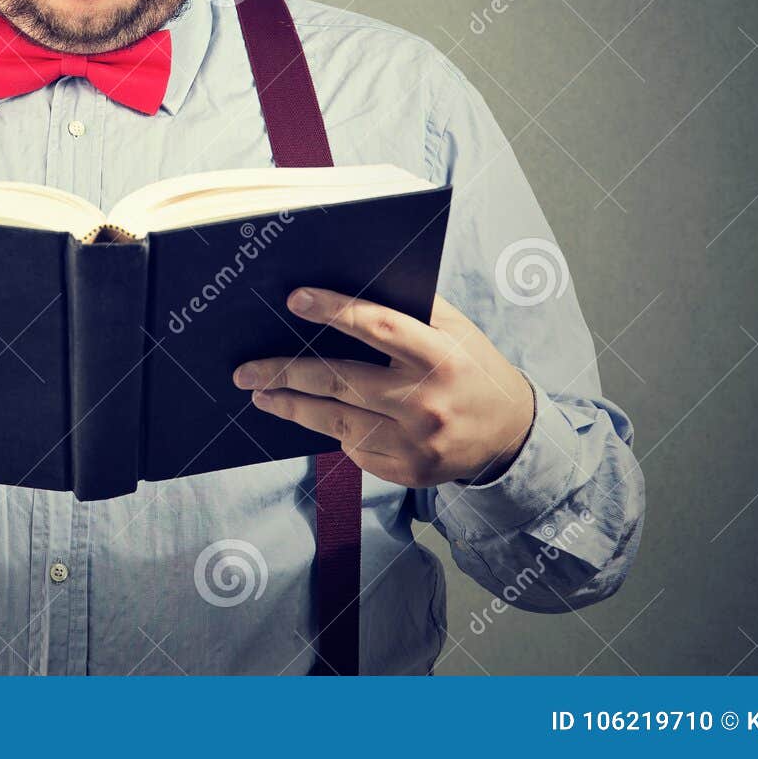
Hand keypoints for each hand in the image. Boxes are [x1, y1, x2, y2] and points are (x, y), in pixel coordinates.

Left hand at [234, 289, 534, 488]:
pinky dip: (334, 432)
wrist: (512, 435)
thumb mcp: (453, 330)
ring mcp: (417, 443)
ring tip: (260, 393)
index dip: (334, 310)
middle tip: (245, 370)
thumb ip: (409, 310)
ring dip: (292, 406)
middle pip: (341, 382)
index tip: (294, 299)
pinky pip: (355, 450)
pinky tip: (314, 417)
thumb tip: (347, 285)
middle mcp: (427, 401)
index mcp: (441, 356)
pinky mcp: (409, 473)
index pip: (380, 327)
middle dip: (285, 373)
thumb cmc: (471, 368)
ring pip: (337, 422)